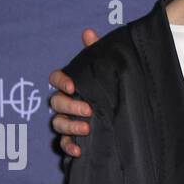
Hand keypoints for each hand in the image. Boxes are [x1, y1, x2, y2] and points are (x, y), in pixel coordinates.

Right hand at [49, 27, 99, 156]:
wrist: (127, 113)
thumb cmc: (112, 87)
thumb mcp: (108, 70)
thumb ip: (97, 52)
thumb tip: (88, 32)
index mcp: (73, 84)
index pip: (57, 79)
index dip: (61, 81)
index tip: (73, 86)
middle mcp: (67, 102)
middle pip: (56, 102)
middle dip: (70, 106)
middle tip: (88, 110)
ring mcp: (69, 120)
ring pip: (57, 123)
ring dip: (70, 126)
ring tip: (87, 129)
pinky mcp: (74, 138)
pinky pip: (64, 144)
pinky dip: (69, 147)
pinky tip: (80, 151)